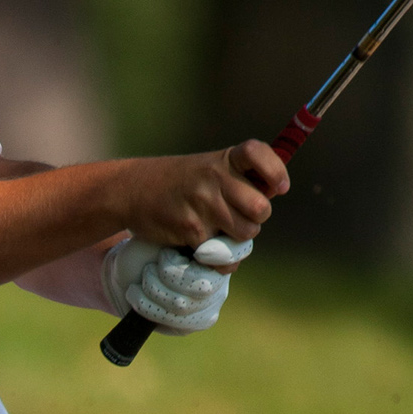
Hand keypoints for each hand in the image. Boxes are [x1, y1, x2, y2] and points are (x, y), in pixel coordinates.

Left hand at [102, 237, 252, 334]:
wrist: (126, 269)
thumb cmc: (145, 245)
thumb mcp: (161, 232)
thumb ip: (185, 235)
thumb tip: (201, 246)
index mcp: (220, 246)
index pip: (238, 251)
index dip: (222, 254)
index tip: (200, 252)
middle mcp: (222, 276)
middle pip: (204, 285)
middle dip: (169, 274)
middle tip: (152, 266)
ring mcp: (211, 302)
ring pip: (182, 304)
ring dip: (153, 289)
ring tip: (143, 276)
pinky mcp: (195, 323)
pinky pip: (173, 321)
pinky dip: (147, 306)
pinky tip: (136, 293)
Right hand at [121, 140, 288, 247]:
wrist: (133, 190)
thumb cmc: (180, 183)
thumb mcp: (209, 168)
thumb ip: (240, 178)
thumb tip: (272, 194)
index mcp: (224, 159)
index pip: (258, 153)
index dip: (276, 171)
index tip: (279, 188)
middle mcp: (215, 177)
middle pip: (261, 209)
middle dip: (255, 219)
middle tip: (239, 217)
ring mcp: (203, 204)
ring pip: (246, 234)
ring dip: (237, 240)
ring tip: (219, 231)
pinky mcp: (192, 230)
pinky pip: (223, 256)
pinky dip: (218, 260)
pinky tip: (204, 247)